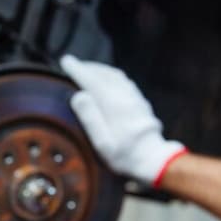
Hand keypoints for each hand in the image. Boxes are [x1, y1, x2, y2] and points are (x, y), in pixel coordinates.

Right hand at [61, 55, 186, 185]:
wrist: (154, 160)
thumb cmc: (126, 155)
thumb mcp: (103, 143)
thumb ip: (90, 118)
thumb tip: (79, 96)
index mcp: (113, 105)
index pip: (92, 81)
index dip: (77, 69)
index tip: (66, 61)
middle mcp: (125, 97)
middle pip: (105, 74)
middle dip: (88, 67)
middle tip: (75, 64)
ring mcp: (135, 99)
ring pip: (117, 76)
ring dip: (101, 70)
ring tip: (89, 70)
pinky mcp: (142, 104)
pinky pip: (125, 82)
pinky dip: (113, 76)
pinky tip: (110, 81)